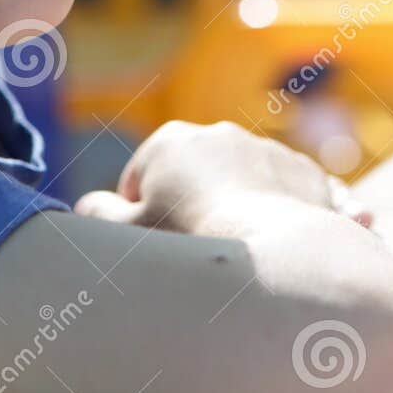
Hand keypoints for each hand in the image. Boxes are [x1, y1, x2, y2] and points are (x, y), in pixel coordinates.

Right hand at [73, 120, 372, 231]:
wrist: (278, 259)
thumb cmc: (192, 247)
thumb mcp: (128, 237)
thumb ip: (98, 216)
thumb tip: (88, 206)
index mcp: (169, 142)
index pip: (140, 179)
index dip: (140, 216)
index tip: (155, 245)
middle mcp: (219, 134)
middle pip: (192, 176)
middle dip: (191, 206)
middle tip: (197, 252)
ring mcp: (266, 149)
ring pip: (240, 183)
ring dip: (235, 208)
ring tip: (238, 253)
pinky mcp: (305, 171)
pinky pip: (282, 193)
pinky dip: (276, 214)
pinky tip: (273, 246)